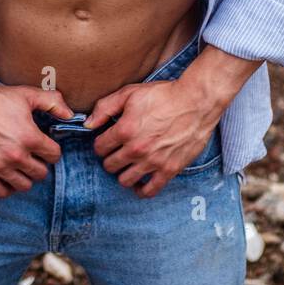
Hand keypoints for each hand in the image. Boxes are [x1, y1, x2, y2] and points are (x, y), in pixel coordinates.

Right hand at [0, 81, 73, 198]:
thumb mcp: (25, 94)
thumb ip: (52, 102)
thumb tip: (70, 115)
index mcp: (29, 137)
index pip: (54, 155)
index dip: (51, 149)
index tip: (44, 146)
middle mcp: (15, 155)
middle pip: (41, 173)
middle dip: (39, 164)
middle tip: (31, 155)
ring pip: (24, 186)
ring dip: (25, 177)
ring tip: (19, 166)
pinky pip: (1, 192)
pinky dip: (7, 187)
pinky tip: (6, 176)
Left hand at [83, 77, 222, 197]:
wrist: (196, 103)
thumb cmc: (163, 95)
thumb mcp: (130, 93)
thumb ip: (105, 107)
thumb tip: (87, 124)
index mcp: (124, 130)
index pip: (99, 148)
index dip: (101, 144)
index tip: (107, 141)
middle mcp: (136, 149)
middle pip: (110, 166)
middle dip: (110, 158)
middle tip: (118, 152)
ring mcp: (153, 162)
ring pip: (125, 180)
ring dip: (123, 173)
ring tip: (128, 165)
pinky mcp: (169, 170)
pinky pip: (149, 191)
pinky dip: (141, 190)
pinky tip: (140, 182)